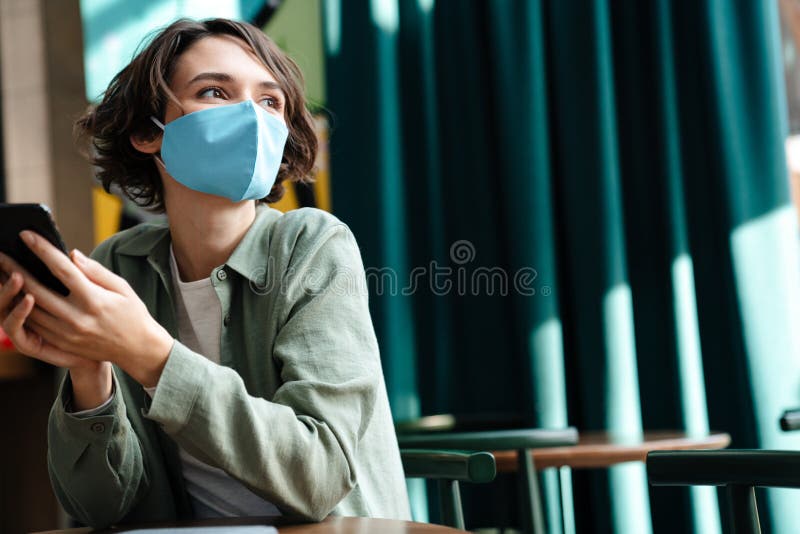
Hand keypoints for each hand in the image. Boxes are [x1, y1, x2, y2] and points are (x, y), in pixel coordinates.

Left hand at [0, 231, 174, 386]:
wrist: (137, 349)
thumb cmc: (132, 314)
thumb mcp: (122, 288)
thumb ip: (96, 271)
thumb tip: (72, 254)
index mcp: (94, 300)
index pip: (63, 270)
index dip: (43, 250)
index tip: (27, 235)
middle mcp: (77, 318)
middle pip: (37, 290)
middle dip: (14, 269)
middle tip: (0, 253)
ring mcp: (67, 333)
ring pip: (30, 309)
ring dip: (13, 290)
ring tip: (2, 272)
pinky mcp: (62, 343)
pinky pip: (35, 324)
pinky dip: (22, 308)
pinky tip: (14, 295)